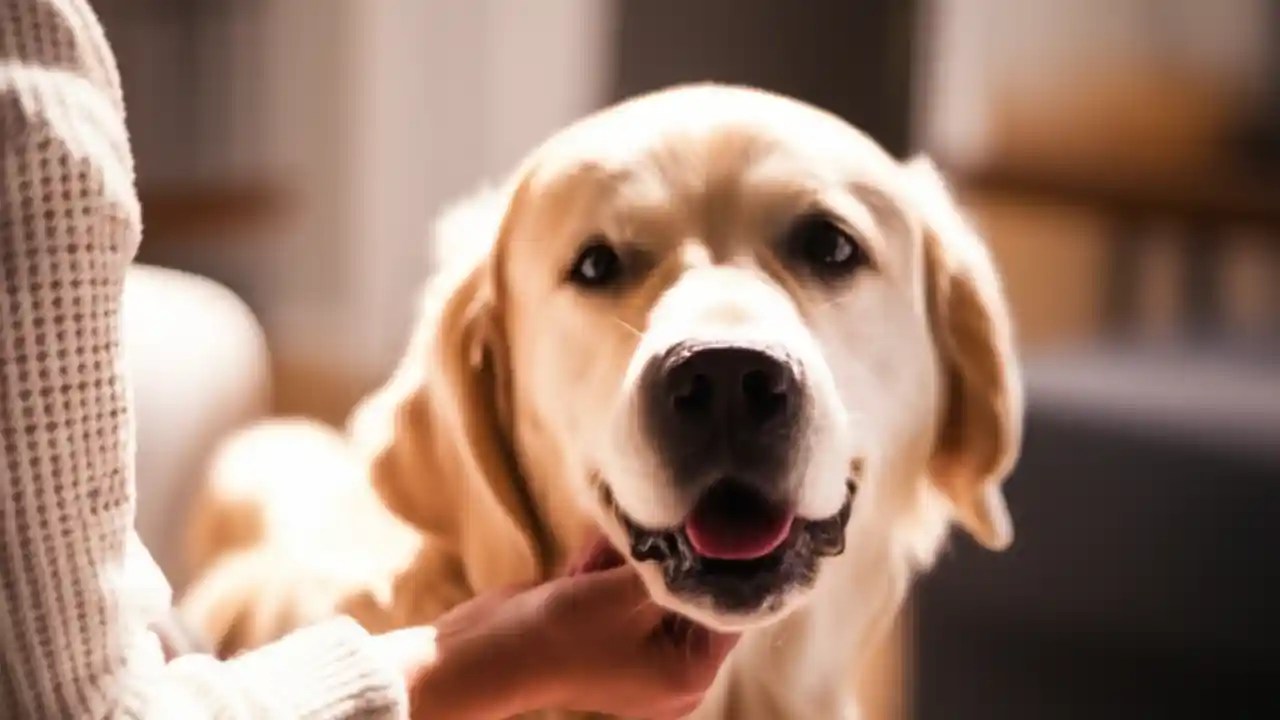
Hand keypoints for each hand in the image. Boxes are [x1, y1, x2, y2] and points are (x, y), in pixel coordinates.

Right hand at [403, 552, 736, 718]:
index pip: (732, 613)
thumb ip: (680, 567)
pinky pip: (622, 591)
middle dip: (666, 557)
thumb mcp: (630, 595)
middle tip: (656, 522)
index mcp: (687, 678)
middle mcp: (668, 672)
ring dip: (632, 557)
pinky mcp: (605, 633)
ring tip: (611, 538)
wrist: (486, 650)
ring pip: (652, 587)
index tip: (719, 522)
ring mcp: (635, 653)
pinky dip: (609, 568)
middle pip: (690, 597)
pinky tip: (592, 550)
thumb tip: (718, 538)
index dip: (724, 567)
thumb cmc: (561, 634)